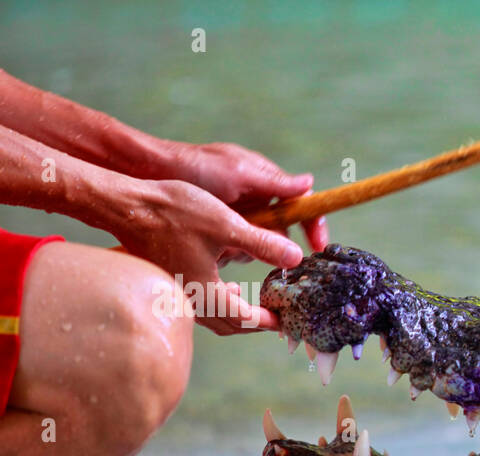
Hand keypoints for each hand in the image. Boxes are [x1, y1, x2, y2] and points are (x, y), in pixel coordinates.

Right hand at [112, 178, 304, 334]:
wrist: (126, 205)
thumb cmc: (173, 213)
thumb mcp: (226, 225)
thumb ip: (263, 243)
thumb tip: (295, 257)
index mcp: (207, 293)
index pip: (246, 318)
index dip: (269, 320)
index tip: (286, 322)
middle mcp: (190, 302)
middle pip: (230, 325)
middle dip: (256, 323)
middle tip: (278, 318)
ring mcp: (176, 295)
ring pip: (214, 317)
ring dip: (238, 314)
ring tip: (257, 304)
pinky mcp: (169, 285)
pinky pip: (200, 305)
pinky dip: (220, 303)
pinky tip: (227, 287)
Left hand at [171, 141, 328, 254]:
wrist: (148, 173)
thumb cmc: (194, 168)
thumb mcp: (239, 174)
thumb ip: (275, 182)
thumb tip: (309, 183)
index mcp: (264, 182)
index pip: (301, 205)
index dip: (313, 225)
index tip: (318, 247)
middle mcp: (254, 199)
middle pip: (279, 231)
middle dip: (269, 243)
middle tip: (255, 246)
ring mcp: (235, 214)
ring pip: (256, 242)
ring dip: (244, 248)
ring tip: (223, 245)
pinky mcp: (217, 228)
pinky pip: (234, 247)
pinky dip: (226, 251)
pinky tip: (212, 248)